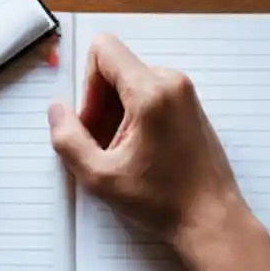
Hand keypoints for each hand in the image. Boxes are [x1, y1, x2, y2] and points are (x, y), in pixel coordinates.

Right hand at [47, 34, 248, 244]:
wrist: (212, 221)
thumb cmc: (164, 202)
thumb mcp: (100, 177)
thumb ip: (68, 139)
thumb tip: (57, 111)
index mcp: (151, 92)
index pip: (103, 50)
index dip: (87, 85)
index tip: (92, 122)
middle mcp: (172, 82)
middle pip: (116, 69)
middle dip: (100, 105)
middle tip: (103, 146)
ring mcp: (184, 93)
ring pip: (131, 83)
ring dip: (116, 114)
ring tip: (122, 154)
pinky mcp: (189, 107)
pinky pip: (149, 94)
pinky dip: (135, 118)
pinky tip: (139, 153)